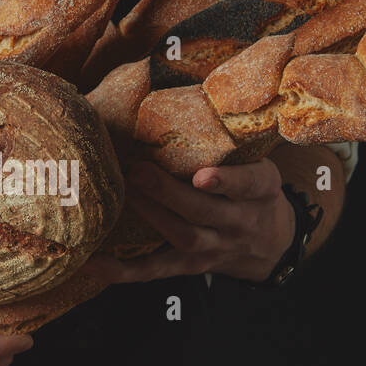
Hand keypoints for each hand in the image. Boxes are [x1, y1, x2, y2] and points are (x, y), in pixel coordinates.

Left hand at [89, 159, 294, 283]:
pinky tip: (94, 263)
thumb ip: (228, 143)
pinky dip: (123, 270)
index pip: (249, 185)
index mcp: (261, 190)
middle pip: (204, 211)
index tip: (202, 175)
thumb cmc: (253, 191)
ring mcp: (215, 248)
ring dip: (149, 216)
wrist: (271, 244)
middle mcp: (240, 221)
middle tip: (137, 171)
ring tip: (121, 195)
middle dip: (168, 193)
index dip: (227, 181)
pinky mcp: (192, 266)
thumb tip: (177, 95)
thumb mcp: (257, 164)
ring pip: (183, 237)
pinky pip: (156, 270)